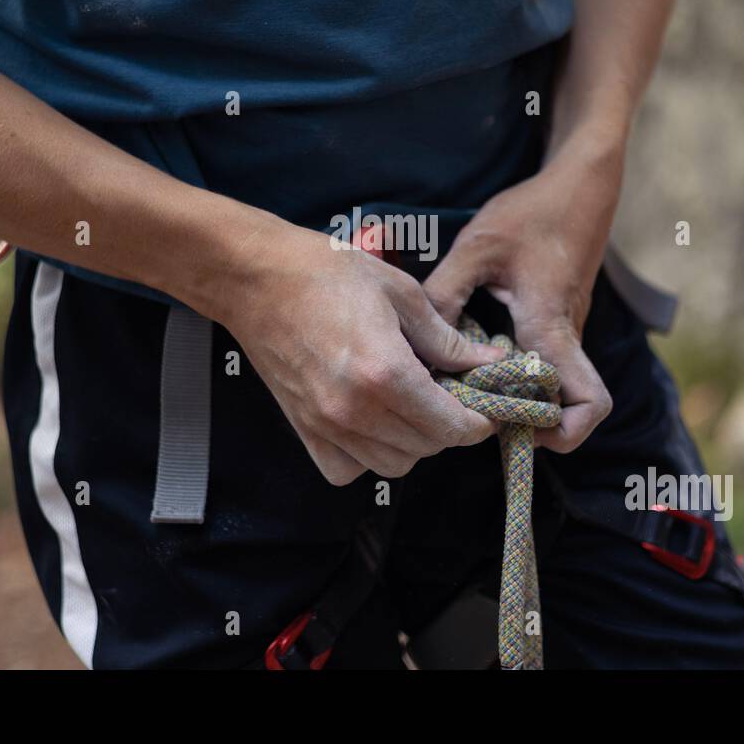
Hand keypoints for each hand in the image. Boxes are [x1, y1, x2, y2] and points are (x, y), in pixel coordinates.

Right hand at [221, 224, 501, 484]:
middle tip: (447, 394)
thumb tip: (487, 362)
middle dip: (448, 427)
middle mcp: (356, 410)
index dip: (479, 422)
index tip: (485, 408)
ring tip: (411, 406)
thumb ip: (445, 338)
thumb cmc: (327, 273)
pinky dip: (368, 457)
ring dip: (412, 443)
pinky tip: (373, 423)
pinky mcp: (302, 430)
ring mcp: (326, 425)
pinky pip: (347, 470)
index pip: (452, 426)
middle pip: (426, 449)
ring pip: (392, 465)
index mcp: (386, 372)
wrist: (256, 278)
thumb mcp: (400, 293)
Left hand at [423, 160, 617, 451]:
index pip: (587, 403)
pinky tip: (471, 355)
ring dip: (514, 395)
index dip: (563, 430)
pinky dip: (512, 370)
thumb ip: (445, 292)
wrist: (578, 186)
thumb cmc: (533, 213)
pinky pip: (540, 362)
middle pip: (565, 407)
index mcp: (551, 327)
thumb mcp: (477, 247)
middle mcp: (565, 338)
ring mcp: (563, 332)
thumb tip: (416, 342)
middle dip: (524, 420)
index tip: (516, 424)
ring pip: (550, 386)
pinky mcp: (555, 322)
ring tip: (463, 384)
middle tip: (471, 410)